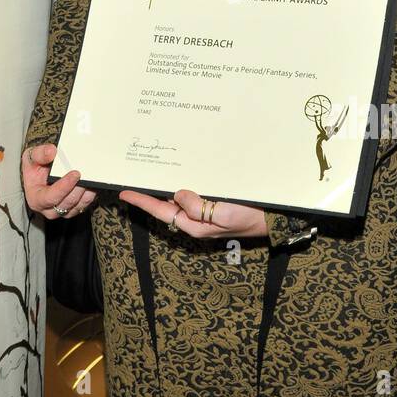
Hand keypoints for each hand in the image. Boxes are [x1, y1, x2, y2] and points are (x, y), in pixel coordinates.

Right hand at [22, 142, 97, 219]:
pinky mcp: (73, 209)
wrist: (38, 174)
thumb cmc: (34, 167)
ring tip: (93, 179)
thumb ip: (40, 154)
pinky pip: (84, 205)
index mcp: (36, 199)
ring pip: (78, 206)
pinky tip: (94, 184)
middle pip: (67, 203)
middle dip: (78, 189)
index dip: (64, 187)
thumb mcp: (31, 157)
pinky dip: (90, 195)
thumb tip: (52, 152)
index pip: (51, 197)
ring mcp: (62, 211)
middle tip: (87, 175)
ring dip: (87, 193)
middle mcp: (48, 209)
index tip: (75, 174)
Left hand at [118, 187, 267, 239]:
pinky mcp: (212, 200)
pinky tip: (176, 172)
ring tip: (148, 172)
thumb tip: (177, 193)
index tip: (124, 192)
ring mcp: (203, 210)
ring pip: (177, 197)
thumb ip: (200, 208)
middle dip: (149, 192)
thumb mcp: (224, 215)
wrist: (272, 217)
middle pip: (165, 204)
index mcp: (194, 224)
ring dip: (163, 185)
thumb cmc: (250, 217)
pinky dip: (181, 182)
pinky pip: (191, 191)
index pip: (161, 210)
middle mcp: (195, 218)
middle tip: (131, 177)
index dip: (142, 201)